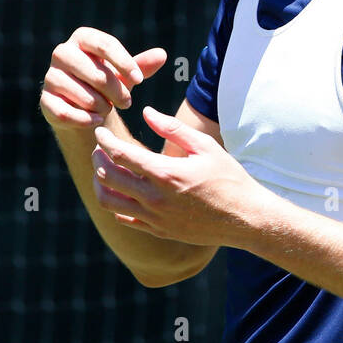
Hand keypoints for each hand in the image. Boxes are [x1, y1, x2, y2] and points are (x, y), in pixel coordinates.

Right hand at [39, 27, 166, 133]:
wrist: (81, 103)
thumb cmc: (107, 81)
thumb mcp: (125, 72)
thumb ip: (142, 64)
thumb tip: (162, 55)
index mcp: (82, 38)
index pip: (105, 45)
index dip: (125, 63)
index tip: (140, 80)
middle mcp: (62, 53)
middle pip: (95, 72)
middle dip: (116, 91)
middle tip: (127, 102)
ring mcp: (51, 77)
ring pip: (83, 95)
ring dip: (102, 106)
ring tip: (109, 108)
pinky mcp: (45, 100)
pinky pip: (67, 113)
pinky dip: (86, 119)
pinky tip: (98, 120)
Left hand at [90, 106, 272, 247]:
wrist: (244, 218)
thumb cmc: (228, 178)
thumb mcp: (205, 146)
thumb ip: (173, 128)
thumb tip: (147, 112)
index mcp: (166, 173)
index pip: (121, 154)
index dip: (105, 140)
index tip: (101, 132)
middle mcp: (155, 198)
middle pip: (107, 177)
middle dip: (98, 159)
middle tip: (100, 149)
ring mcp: (155, 218)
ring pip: (109, 202)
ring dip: (100, 183)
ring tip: (104, 171)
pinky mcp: (159, 230)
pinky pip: (124, 219)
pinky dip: (117, 203)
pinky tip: (123, 191)